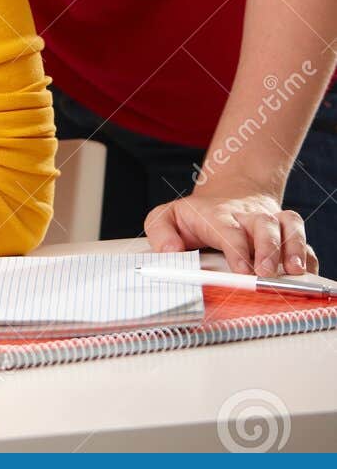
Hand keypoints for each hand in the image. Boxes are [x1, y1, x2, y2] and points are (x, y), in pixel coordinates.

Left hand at [144, 190, 318, 275]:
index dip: (237, 248)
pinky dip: (308, 257)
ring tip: (294, 271)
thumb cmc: (197, 215)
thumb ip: (160, 231)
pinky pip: (304, 241)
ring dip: (294, 248)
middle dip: (268, 248)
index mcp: (218, 216)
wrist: (229, 194)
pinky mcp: (286, 233)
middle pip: (264, 224)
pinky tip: (306, 274)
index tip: (241, 269)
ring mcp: (270, 222)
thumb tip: (169, 252)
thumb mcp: (168, 216)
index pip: (229, 229)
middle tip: (265, 272)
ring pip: (289, 226)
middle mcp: (248, 217)